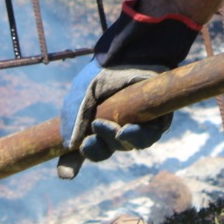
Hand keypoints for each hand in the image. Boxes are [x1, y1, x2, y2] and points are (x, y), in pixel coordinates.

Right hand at [57, 0, 199, 178]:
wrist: (131, 51)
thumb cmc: (105, 69)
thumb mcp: (82, 92)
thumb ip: (73, 118)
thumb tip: (68, 146)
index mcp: (95, 120)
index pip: (84, 147)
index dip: (74, 162)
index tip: (65, 173)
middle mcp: (116, 125)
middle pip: (104, 151)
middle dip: (95, 151)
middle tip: (88, 142)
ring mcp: (137, 123)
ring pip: (126, 146)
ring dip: (114, 141)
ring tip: (106, 127)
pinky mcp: (158, 119)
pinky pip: (149, 137)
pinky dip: (136, 136)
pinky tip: (126, 129)